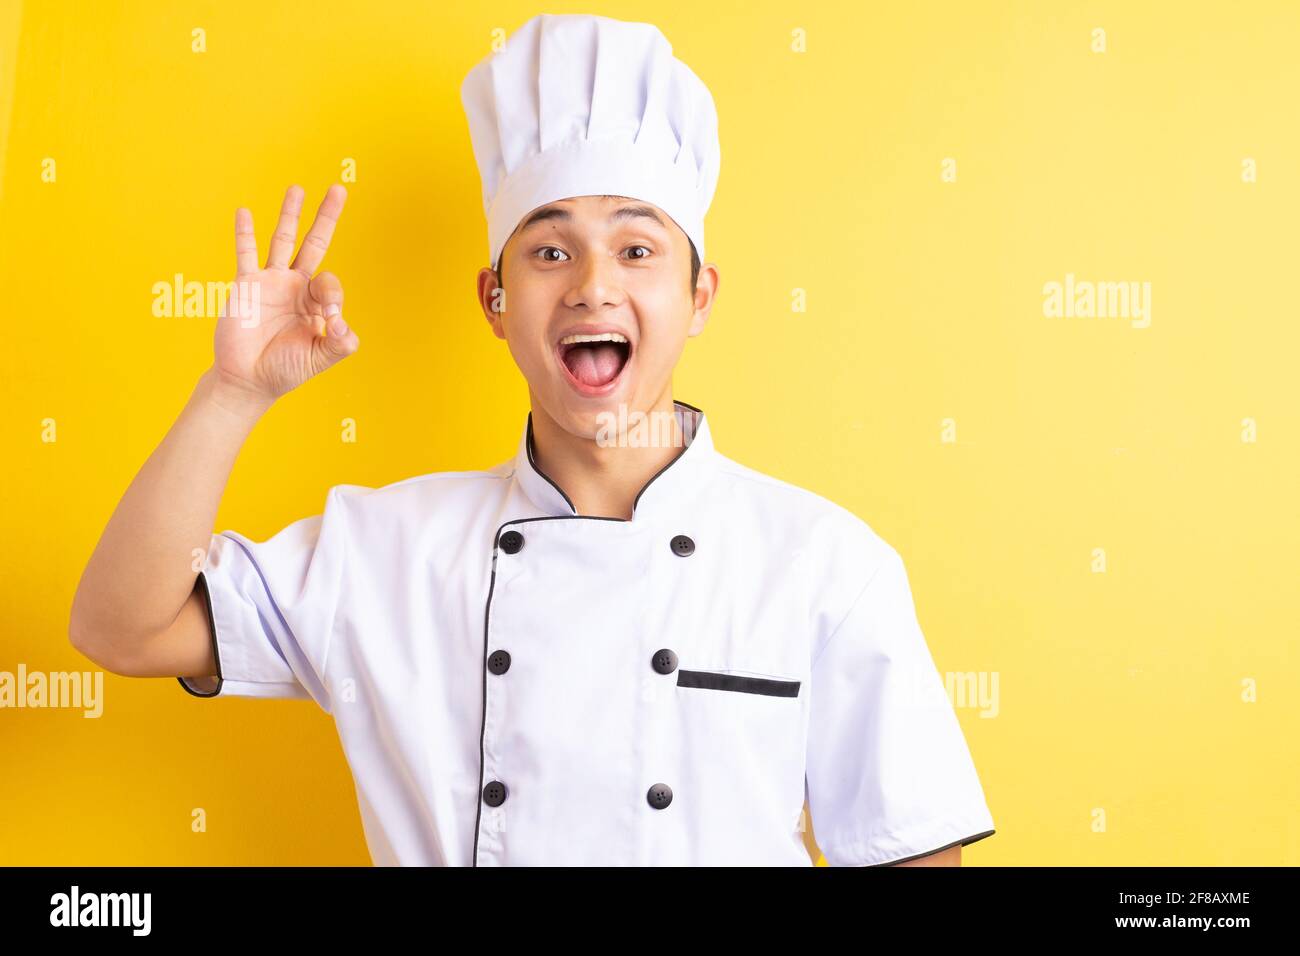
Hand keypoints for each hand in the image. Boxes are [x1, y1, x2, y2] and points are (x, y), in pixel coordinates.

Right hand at [210, 184, 358, 405]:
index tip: (329, 320)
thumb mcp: (319, 358)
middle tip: (339, 189)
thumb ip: (339, 343)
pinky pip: (246, 253)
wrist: (247, 379)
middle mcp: (297, 286)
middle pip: (315, 243)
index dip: (332, 297)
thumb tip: (343, 324)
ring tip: (297, 189)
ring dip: (290, 214)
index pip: (330, 282)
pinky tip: (245, 212)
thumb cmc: (285, 370)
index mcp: (317, 303)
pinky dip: (244, 233)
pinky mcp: (246, 284)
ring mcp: (271, 281)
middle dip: (326, 217)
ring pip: (283, 240)